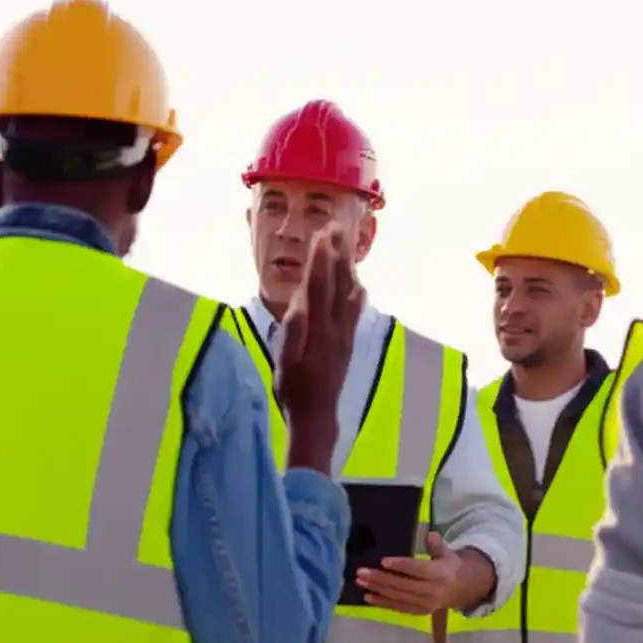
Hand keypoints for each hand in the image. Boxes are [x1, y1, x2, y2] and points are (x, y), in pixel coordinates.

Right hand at [274, 223, 363, 428]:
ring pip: (349, 293)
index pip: (319, 286)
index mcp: (317, 329)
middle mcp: (335, 328)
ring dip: (347, 267)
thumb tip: (300, 300)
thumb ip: (293, 330)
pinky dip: (356, 290)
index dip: (321, 259)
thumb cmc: (293, 388)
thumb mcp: (285, 360)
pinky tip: (358, 282)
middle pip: (337, 284)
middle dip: (336, 254)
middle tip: (336, 228)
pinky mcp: (348, 342)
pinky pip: (355, 310)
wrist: (317, 414)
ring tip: (346, 245)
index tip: (322, 235)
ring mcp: (344, 334)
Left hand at [355, 533, 493, 614]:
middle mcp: (431, 591)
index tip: (383, 561)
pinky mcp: (419, 611)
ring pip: (398, 597)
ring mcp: (425, 604)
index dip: (400, 565)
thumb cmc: (450, 566)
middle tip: (361, 572)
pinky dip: (383, 603)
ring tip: (360, 582)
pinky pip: (399, 607)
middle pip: (403, 584)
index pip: (417, 569)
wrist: (464, 590)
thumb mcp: (448, 553)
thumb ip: (437, 545)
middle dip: (380, 579)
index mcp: (439, 574)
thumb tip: (430, 535)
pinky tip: (368, 597)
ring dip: (378, 590)